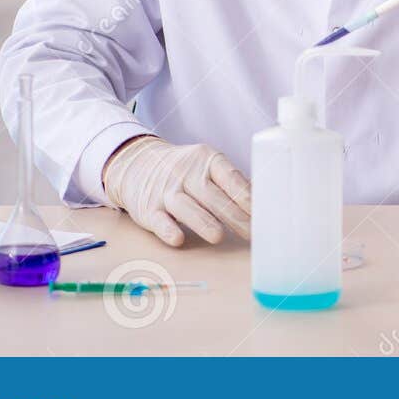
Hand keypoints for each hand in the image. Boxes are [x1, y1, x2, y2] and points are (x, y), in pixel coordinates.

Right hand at [102, 136, 251, 247]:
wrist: (135, 164)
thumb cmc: (183, 170)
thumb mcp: (206, 166)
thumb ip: (229, 182)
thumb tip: (262, 201)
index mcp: (206, 160)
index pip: (230, 178)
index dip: (246, 196)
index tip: (262, 214)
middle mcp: (185, 173)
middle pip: (212, 196)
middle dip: (233, 216)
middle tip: (252, 234)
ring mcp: (165, 190)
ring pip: (185, 206)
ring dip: (202, 221)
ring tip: (219, 237)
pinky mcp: (148, 208)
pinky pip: (158, 220)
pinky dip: (168, 229)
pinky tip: (178, 238)